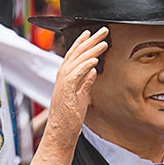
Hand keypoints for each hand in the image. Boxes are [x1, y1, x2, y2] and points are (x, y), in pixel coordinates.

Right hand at [46, 28, 108, 145]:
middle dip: (90, 40)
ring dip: (91, 50)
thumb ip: (86, 83)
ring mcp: (63, 84)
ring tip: (104, 42)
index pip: (74, 55)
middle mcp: (62, 77)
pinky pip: (76, 75)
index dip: (83, 43)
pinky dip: (85, 66)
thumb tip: (94, 71)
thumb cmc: (70, 119)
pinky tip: (95, 60)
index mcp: (66, 78)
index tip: (92, 34)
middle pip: (76, 53)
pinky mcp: (66, 91)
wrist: (60, 134)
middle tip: (103, 30)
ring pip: (77, 61)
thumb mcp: (82, 97)